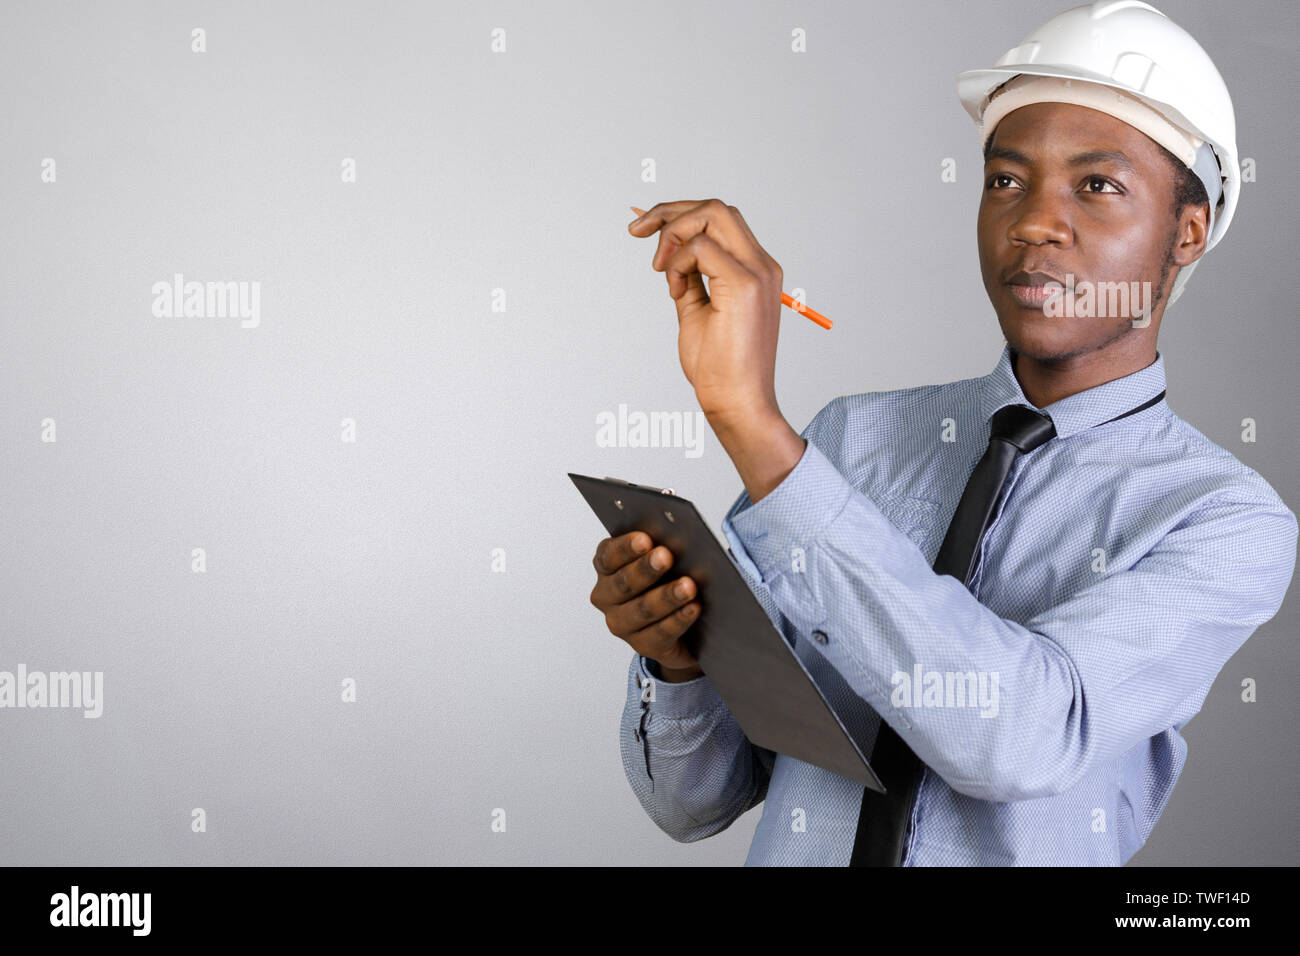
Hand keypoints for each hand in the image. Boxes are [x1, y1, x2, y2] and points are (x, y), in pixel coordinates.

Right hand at [589, 530, 703, 680]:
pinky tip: (693, 608)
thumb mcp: (661, 561)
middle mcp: (607, 597)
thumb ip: (661, 547)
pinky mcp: (643, 645)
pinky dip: (678, 619)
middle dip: (646, 569)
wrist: (682, 625)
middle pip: (624, 583)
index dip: (625, 548)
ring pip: (642, 610)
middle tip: (666, 556)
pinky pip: (661, 633)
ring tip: (688, 586)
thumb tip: (678, 536)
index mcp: (607, 568)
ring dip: (666, 596)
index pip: (608, 556)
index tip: (645, 539)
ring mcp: (622, 624)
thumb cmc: (668, 580)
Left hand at [628, 199, 783, 424]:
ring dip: (672, 234)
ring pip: (711, 214)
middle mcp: (762, 265)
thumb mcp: (696, 311)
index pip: (719, 220)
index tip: (642, 231)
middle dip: (669, 212)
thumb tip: (667, 253)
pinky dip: (678, 263)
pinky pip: (701, 247)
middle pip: (715, 208)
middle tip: (636, 233)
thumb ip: (688, 279)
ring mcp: (757, 272)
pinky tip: (675, 292)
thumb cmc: (719, 367)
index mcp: (755, 270)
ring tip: (661, 273)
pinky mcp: (744, 285)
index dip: (678, 216)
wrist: (737, 402)